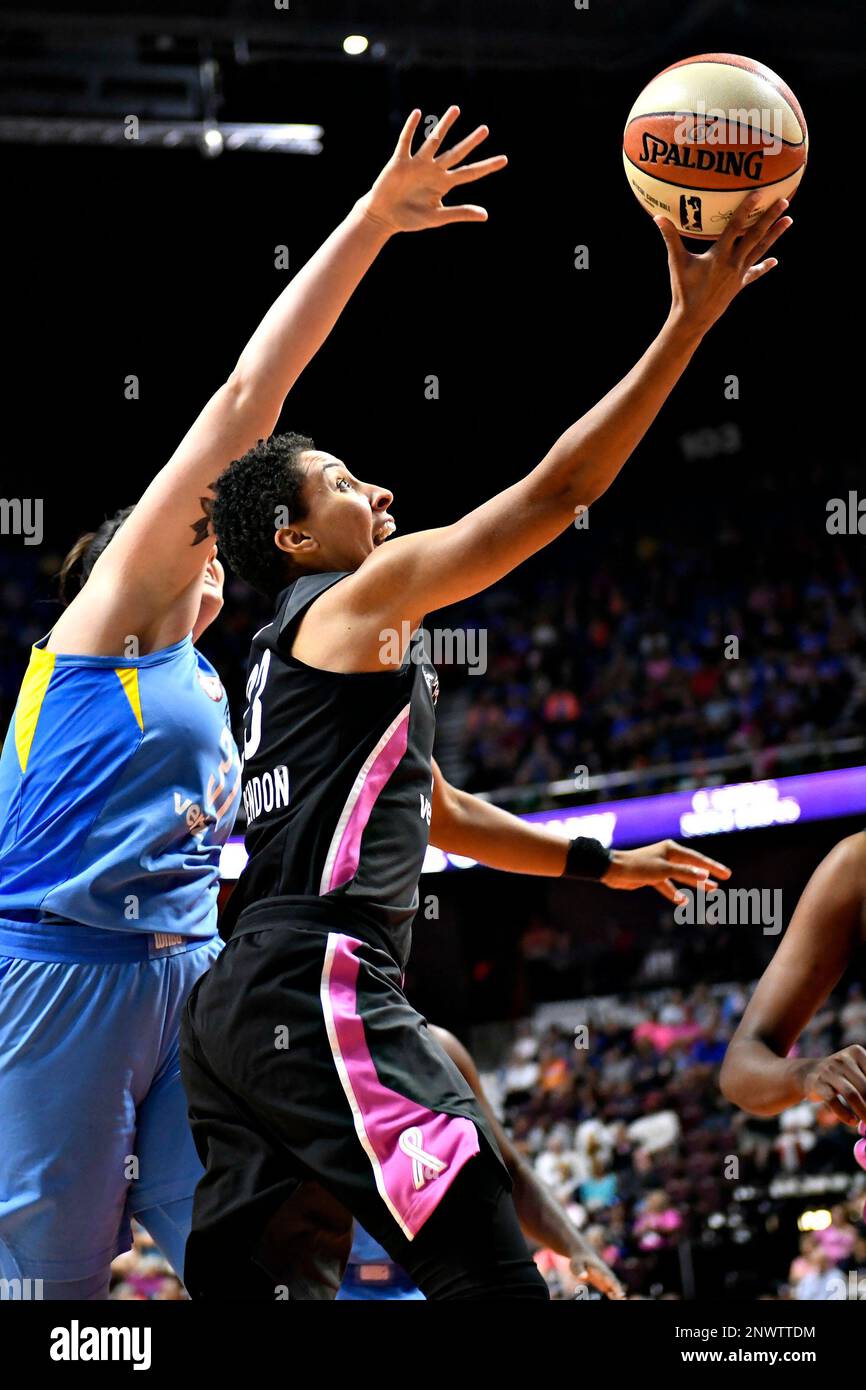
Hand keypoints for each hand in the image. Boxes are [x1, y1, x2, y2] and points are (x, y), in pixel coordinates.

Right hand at [358, 105, 506, 233]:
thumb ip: (460, 213)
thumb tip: (485, 215)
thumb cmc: (410, 219)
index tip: (504, 160)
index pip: (470, 173)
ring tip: (456, 109)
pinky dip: (411, 128)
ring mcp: (418, 163)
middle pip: (456, 153)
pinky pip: (406, 141)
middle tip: (485, 130)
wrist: (383, 216)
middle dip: (471, 142)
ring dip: (445, 125)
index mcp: (444, 183)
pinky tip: (418, 113)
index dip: (486, 167)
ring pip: (434, 140)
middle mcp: (434, 170)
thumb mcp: (437, 217)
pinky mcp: (400, 161)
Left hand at [570, 1249, 625, 1299]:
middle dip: (619, 1291)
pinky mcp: (603, 1282)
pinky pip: (610, 1290)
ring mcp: (605, 1278)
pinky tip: (615, 1298)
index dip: (615, 1286)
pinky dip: (614, 1295)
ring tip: (622, 1300)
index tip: (620, 1294)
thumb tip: (584, 1277)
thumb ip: (579, 1270)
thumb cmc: (578, 1259)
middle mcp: (605, 1274)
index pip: (609, 1278)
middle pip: (614, 1283)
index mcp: (600, 1269)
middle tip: (623, 1299)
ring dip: (618, 1293)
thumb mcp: (576, 1264)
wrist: (582, 1254)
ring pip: (614, 1287)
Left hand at [602, 839, 730, 903]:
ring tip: (711, 890)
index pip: (697, 859)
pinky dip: (674, 893)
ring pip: (682, 877)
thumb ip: (684, 872)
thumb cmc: (638, 866)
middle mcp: (667, 856)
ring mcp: (660, 867)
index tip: (727, 874)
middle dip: (708, 874)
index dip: (713, 867)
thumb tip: (704, 874)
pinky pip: (667, 886)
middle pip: (692, 866)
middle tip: (723, 879)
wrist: (613, 870)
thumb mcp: (664, 870)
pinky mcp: (652, 877)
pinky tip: (683, 902)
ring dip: (695, 884)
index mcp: (671, 849)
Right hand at [656, 190, 792, 335]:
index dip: (746, 209)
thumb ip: (670, 238)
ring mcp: (739, 274)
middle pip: (755, 236)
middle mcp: (733, 263)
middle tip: (784, 202)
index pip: (735, 227)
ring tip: (788, 220)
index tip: (758, 193)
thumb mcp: (676, 262)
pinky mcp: (739, 285)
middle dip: (770, 218)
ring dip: (775, 235)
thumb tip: (657, 216)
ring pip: (760, 250)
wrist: (693, 319)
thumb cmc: (683, 290)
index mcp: (719, 255)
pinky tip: (774, 261)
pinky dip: (764, 267)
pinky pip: (754, 274)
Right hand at [801, 1046, 865, 1125]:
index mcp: (856, 1052)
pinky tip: (852, 1121)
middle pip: (865, 1087)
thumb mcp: (857, 1073)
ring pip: (851, 1094)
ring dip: (862, 1112)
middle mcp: (842, 1058)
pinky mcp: (817, 1083)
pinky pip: (833, 1101)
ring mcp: (828, 1070)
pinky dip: (845, 1114)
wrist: (809, 1073)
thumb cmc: (841, 1076)